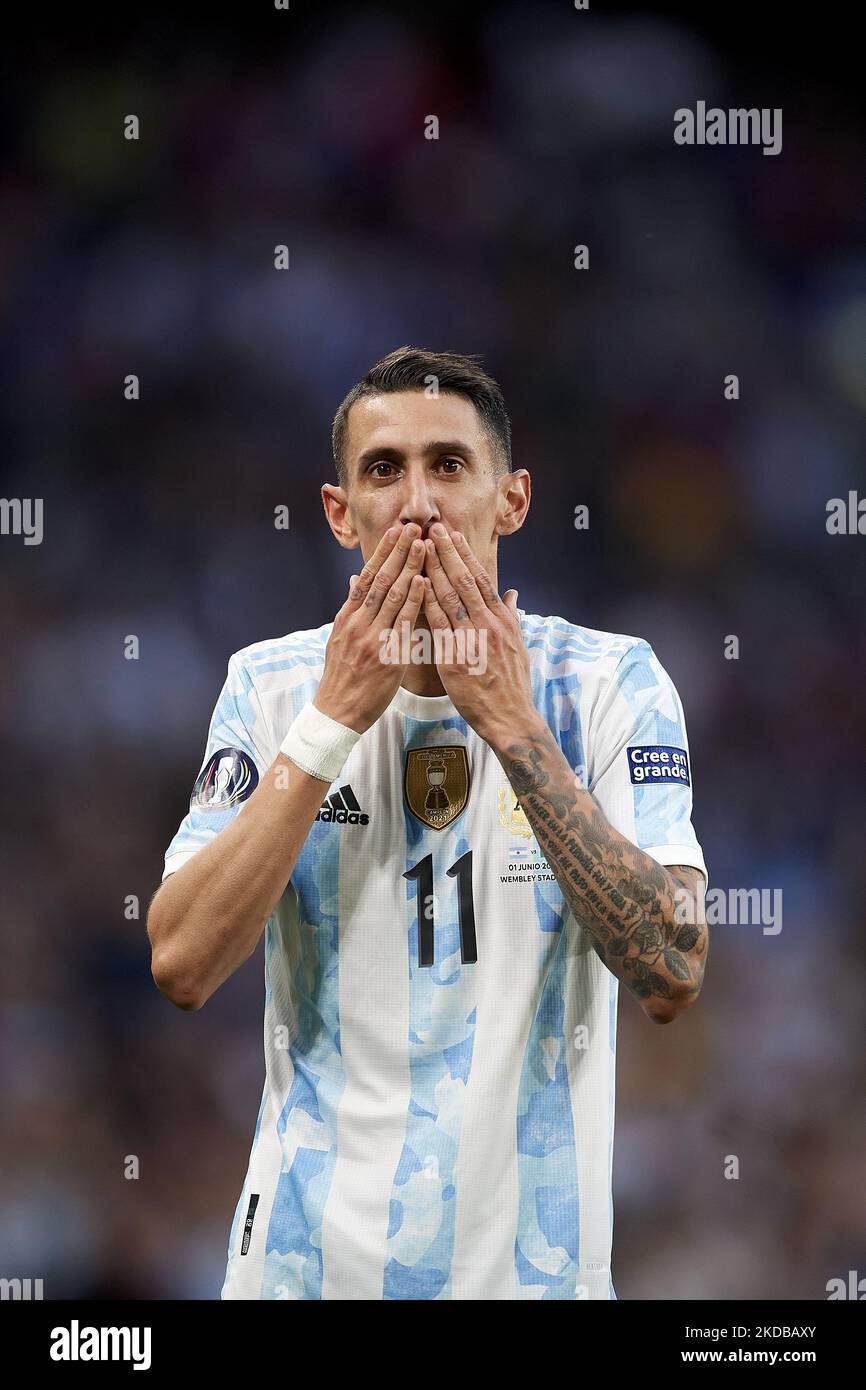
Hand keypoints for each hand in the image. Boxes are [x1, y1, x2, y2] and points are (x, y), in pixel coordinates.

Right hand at [314, 524, 425, 733]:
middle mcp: (358, 623)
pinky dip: (413, 601)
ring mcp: (371, 638)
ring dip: (409, 568)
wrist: (336, 713)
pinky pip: (402, 623)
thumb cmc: (343, 678)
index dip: (383, 552)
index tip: (397, 532)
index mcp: (347, 618)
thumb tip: (356, 580)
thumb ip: (351, 610)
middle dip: (398, 551)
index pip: (367, 576)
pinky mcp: (386, 655)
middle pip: (380, 579)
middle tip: (414, 527)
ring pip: (391, 595)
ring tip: (423, 545)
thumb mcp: (339, 639)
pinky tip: (424, 582)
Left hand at [421, 524, 536, 741]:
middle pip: (465, 581)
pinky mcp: (455, 658)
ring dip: (433, 569)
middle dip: (447, 553)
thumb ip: (511, 616)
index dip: (465, 556)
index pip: (482, 579)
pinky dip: (426, 602)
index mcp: (502, 620)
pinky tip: (415, 585)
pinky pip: (437, 624)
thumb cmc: (512, 684)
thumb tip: (511, 594)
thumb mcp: (518, 646)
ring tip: (421, 547)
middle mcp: (488, 625)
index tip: (453, 536)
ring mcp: (471, 640)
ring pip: (450, 597)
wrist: (510, 717)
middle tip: (433, 529)